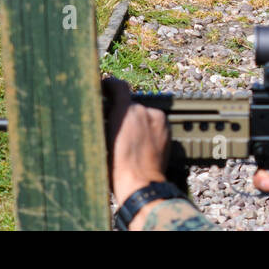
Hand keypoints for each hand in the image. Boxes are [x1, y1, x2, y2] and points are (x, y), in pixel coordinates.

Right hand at [103, 77, 170, 203]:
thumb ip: (104, 119)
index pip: (119, 86)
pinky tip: (143, 144)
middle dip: (124, 113)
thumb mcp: (101, 139)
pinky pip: (155, 122)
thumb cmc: (116, 167)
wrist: (140, 183)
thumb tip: (103, 108)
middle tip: (117, 129)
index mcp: (124, 111)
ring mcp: (158, 118)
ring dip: (138, 121)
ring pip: (144, 113)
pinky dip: (149, 128)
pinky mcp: (167, 128)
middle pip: (131, 104)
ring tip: (132, 141)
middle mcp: (143, 110)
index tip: (106, 87)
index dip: (111, 85)